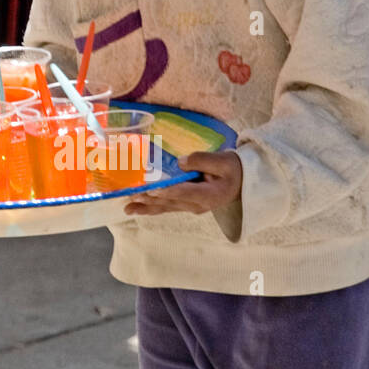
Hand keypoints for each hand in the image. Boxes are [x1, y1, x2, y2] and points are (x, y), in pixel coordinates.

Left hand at [123, 149, 242, 215]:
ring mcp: (190, 207)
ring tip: (127, 208)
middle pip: (170, 202)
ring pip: (165, 208)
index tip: (151, 189)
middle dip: (149, 200)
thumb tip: (181, 161)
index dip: (168, 191)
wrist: (241, 183)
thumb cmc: (232, 169)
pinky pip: (165, 208)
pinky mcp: (185, 206)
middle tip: (130, 196)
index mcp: (208, 195)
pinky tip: (135, 209)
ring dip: (145, 207)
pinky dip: (150, 208)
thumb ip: (203, 160)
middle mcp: (196, 205)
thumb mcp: (223, 161)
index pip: (185, 192)